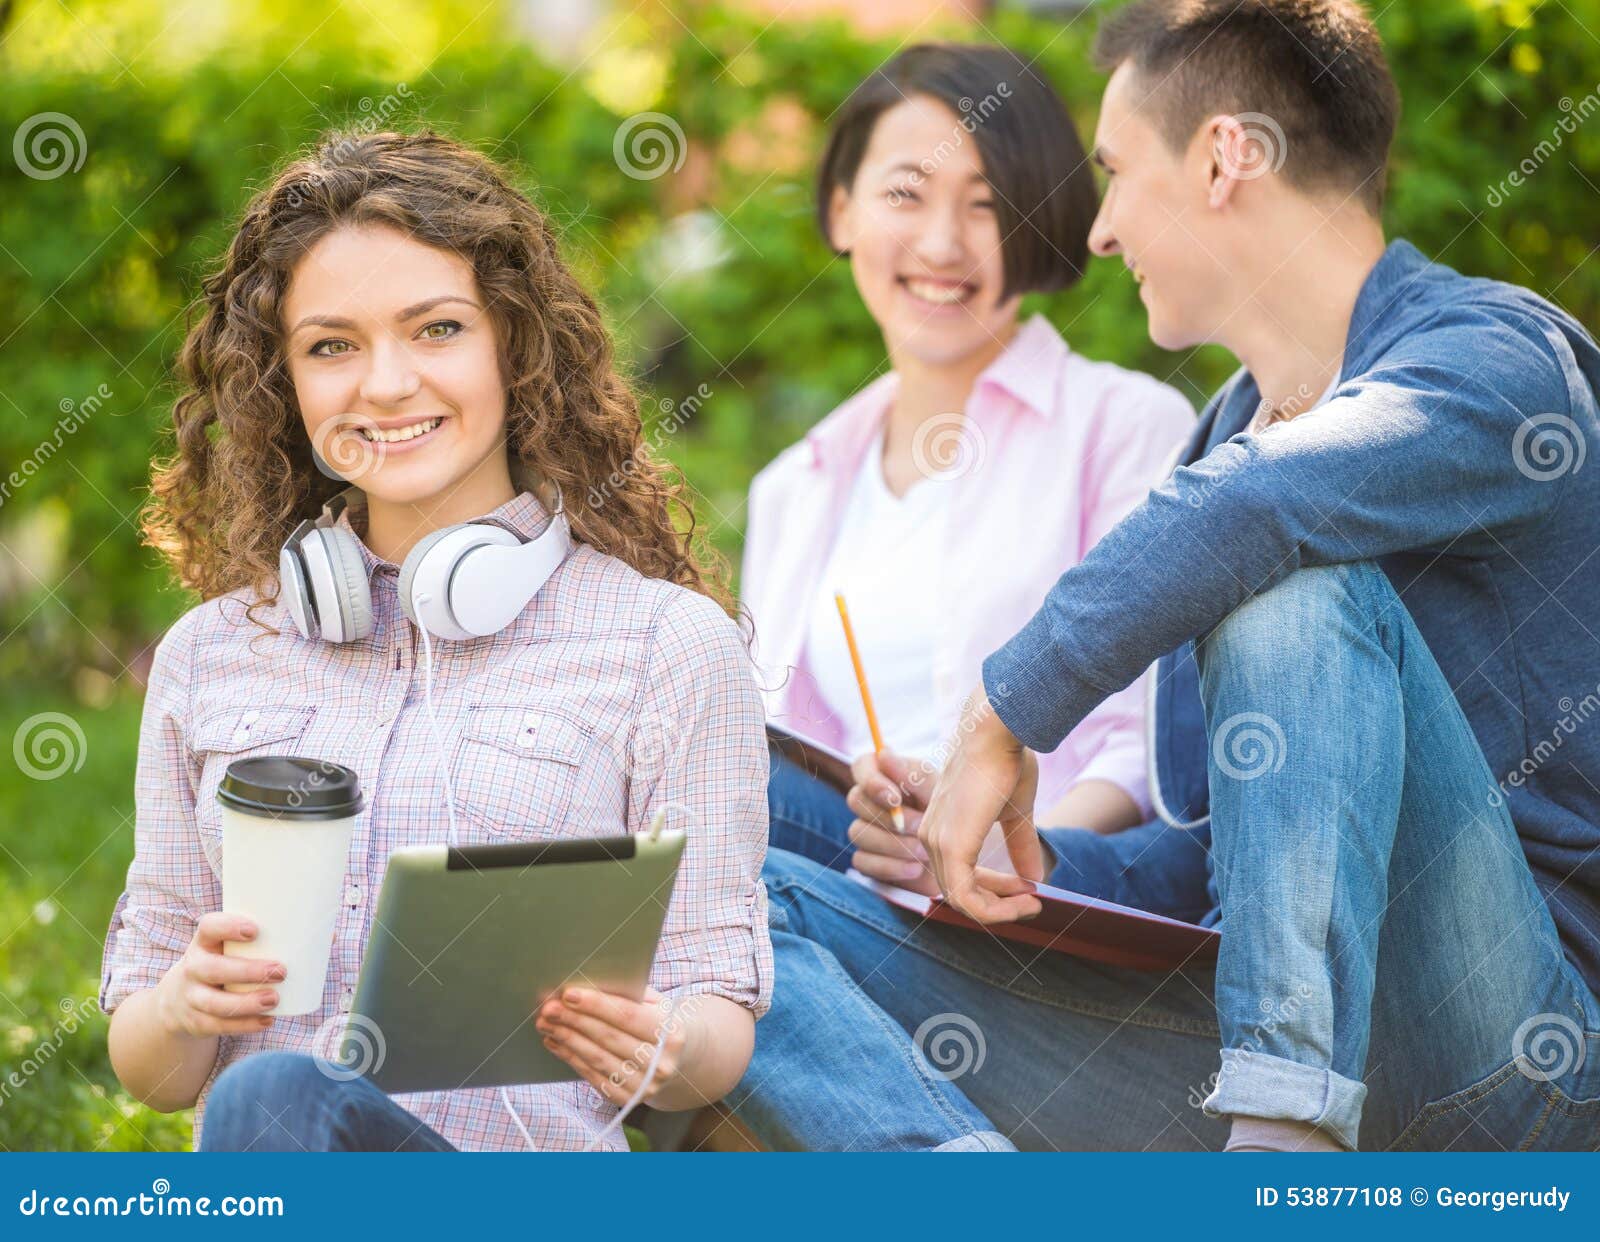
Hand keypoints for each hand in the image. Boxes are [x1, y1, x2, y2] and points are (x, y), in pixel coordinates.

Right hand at [155, 913, 285, 1038]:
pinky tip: (267, 1020)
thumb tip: (326, 936)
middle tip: (281, 971)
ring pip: (214, 1002)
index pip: (209, 927)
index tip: (255, 930)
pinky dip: (244, 1025)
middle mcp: (193, 967)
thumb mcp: (230, 949)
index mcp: (204, 942)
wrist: (178, 998)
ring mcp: (191, 996)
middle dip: (248, 971)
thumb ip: (266, 940)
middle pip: (213, 968)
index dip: (228, 927)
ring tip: (274, 999)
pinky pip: (218, 1026)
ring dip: (246, 1002)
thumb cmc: (222, 963)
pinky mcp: (196, 1021)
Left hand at [538, 985, 687, 1106]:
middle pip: (608, 1038)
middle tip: (549, 1008)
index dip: (597, 1005)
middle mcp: (660, 1063)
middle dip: (574, 1021)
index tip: (569, 994)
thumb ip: (629, 993)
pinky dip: (570, 1058)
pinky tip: (555, 1042)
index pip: (628, 1016)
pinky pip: (593, 1076)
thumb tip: (589, 983)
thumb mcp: (655, 1003)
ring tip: (546, 1023)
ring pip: (597, 1059)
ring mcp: (645, 1085)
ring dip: (567, 1039)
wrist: (679, 1060)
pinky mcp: (627, 1099)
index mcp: (671, 1032)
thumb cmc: (659, 1022)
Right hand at [845, 750, 938, 894]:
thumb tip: (884, 754)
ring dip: (893, 844)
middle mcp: (870, 801)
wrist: (958, 857)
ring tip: (924, 852)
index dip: (871, 780)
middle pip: (856, 800)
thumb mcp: (939, 793)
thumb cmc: (948, 816)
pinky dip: (890, 867)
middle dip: (889, 817)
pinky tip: (914, 869)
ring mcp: (865, 831)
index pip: (861, 766)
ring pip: (858, 832)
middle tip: (920, 827)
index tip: (895, 798)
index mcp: (886, 776)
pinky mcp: (866, 860)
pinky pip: (862, 862)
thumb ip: (914, 776)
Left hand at [919, 689, 1047, 923]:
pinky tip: (1027, 897)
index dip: (995, 892)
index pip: (960, 879)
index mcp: (941, 830)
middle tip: (1032, 899)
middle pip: (961, 894)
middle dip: (1000, 903)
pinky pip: (967, 899)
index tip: (1027, 890)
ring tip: (1032, 900)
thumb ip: (1019, 845)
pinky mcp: (952, 847)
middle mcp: (932, 839)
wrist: (996, 733)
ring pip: (963, 902)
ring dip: (1001, 909)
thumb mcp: (1014, 812)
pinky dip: (996, 909)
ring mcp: (939, 844)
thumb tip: (1034, 879)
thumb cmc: (1004, 762)